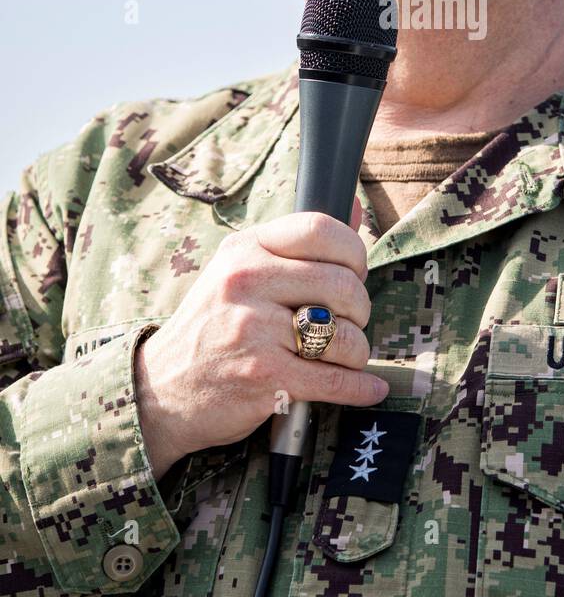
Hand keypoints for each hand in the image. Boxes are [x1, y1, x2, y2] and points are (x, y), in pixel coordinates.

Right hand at [134, 197, 386, 479]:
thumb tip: (355, 207)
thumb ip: (298, 243)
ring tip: (345, 355)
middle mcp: (247, 281)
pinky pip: (335, 379)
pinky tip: (370, 388)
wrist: (161, 390)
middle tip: (350, 321)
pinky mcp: (264, 376)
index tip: (354, 273)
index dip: (353, 253)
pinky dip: (361, 387)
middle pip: (343, 285)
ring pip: (344, 335)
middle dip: (360, 309)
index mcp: (245, 249)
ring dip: (357, 351)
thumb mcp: (239, 269)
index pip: (320, 229)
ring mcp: (254, 329)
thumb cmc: (212, 326)